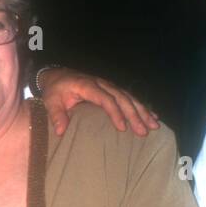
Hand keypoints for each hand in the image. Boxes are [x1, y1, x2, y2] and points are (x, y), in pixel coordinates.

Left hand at [38, 67, 159, 136]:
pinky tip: (153, 116)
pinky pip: (129, 97)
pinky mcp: (112, 90)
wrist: (57, 75)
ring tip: (154, 125)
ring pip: (129, 97)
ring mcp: (108, 86)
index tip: (122, 128)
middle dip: (135, 115)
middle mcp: (102, 84)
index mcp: (87, 85)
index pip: (105, 99)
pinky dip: (142, 107)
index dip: (115, 113)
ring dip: (143, 111)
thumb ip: (56, 114)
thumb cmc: (55, 89)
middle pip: (122, 98)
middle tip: (144, 131)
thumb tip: (60, 131)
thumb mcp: (51, 100)